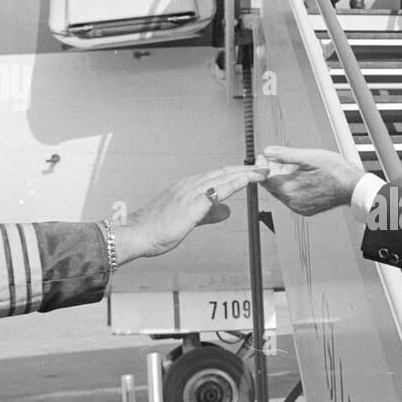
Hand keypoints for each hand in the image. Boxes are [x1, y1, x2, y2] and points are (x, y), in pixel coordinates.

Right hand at [115, 165, 269, 262]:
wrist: (137, 235)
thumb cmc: (157, 229)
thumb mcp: (189, 220)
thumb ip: (209, 214)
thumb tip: (227, 211)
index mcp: (187, 187)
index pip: (217, 175)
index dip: (236, 173)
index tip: (253, 172)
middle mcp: (190, 185)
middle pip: (223, 172)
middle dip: (246, 169)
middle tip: (265, 167)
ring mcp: (190, 192)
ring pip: (223, 177)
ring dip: (245, 173)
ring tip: (263, 170)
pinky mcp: (192, 204)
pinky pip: (218, 190)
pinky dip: (235, 183)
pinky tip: (248, 180)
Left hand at [259, 146, 363, 215]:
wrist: (353, 187)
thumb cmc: (336, 171)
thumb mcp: (309, 156)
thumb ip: (285, 155)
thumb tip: (268, 151)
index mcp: (289, 189)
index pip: (264, 179)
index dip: (262, 166)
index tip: (264, 156)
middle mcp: (292, 202)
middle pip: (272, 186)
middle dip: (271, 171)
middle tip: (275, 158)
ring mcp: (299, 208)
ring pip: (281, 192)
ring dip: (281, 179)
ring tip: (291, 166)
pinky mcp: (306, 210)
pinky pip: (291, 199)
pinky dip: (291, 188)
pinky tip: (300, 177)